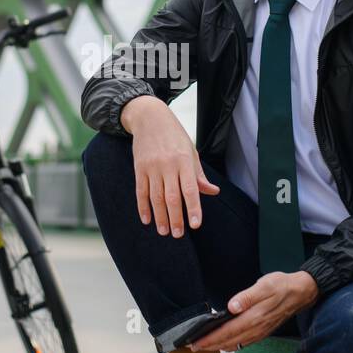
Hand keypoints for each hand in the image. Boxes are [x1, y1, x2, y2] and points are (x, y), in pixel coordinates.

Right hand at [123, 96, 219, 237]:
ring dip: (160, 217)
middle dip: (175, 218)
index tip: (196, 225)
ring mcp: (152, 167)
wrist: (149, 117)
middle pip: (172, 197)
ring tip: (164, 231)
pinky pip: (141, 191)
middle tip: (178, 235)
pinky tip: (147, 220)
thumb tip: (213, 192)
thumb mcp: (191, 151)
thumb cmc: (175, 136)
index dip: (193, 208)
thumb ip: (199, 174)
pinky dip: (143, 207)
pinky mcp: (139, 168)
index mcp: (184, 161)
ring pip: (156, 197)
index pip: (190, 189)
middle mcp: (167, 165)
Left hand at [189, 271, 318, 351]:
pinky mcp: (263, 332)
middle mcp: (256, 328)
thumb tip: (232, 306)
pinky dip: (232, 345)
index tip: (195, 343)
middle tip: (193, 348)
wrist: (300, 293)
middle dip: (210, 346)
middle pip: (228, 342)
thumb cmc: (281, 286)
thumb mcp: (264, 285)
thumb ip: (247, 297)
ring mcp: (260, 332)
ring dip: (219, 346)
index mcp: (254, 317)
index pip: (227, 332)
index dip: (210, 339)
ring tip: (205, 346)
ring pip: (236, 344)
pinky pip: (244, 343)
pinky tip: (226, 343)